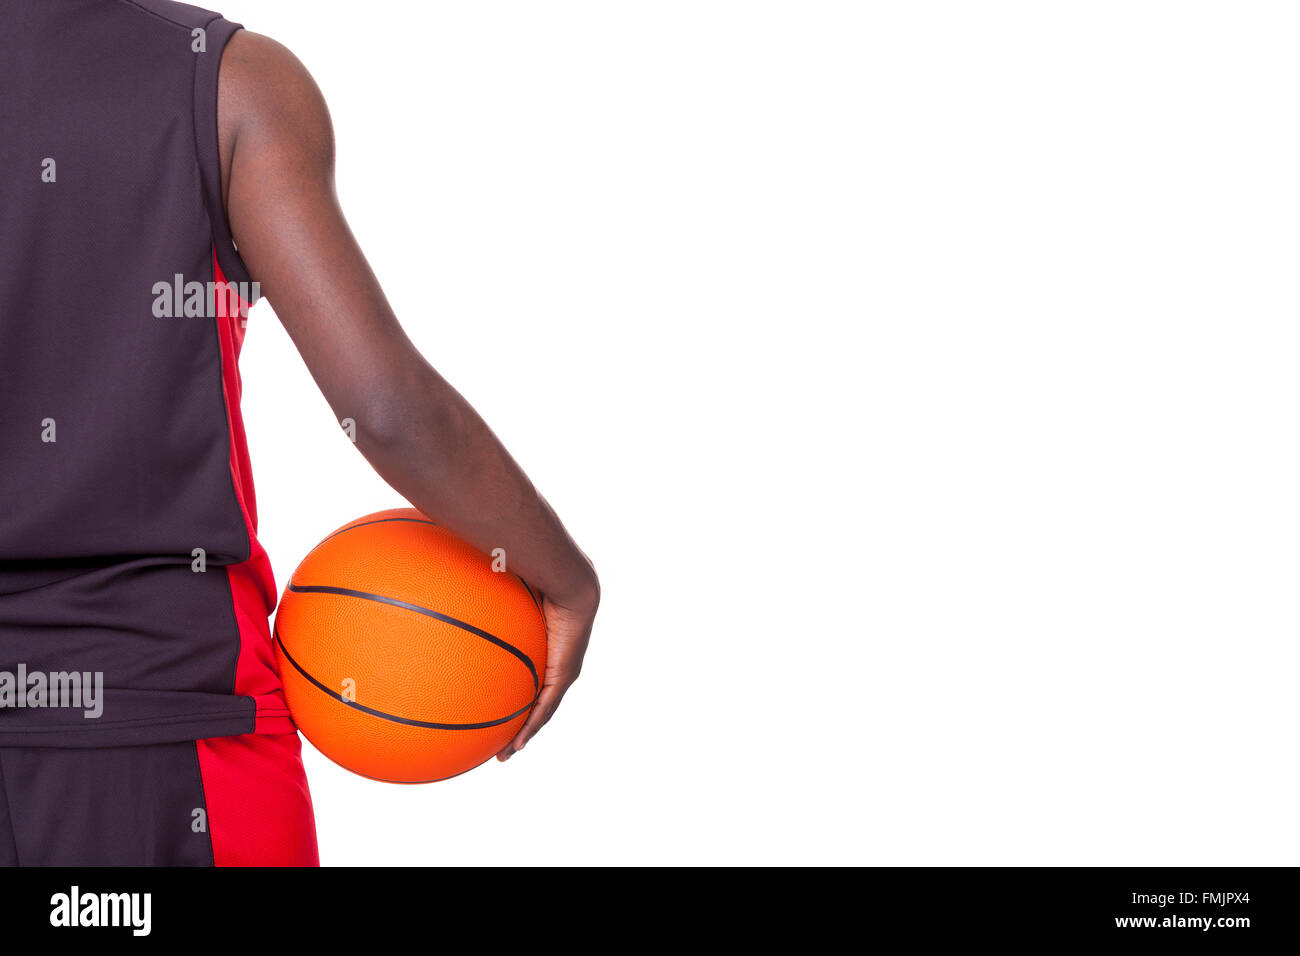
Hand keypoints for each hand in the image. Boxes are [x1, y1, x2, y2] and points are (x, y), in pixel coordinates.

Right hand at [497, 587, 597, 759]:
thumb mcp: (504, 604)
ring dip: (522, 735)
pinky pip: (545, 708)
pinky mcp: (564, 676)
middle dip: (517, 728)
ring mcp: (562, 673)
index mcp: (541, 652)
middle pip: (535, 705)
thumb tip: (453, 607)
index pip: (527, 682)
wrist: (569, 584)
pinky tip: (518, 744)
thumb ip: (483, 610)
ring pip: (541, 713)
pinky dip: (531, 727)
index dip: (512, 701)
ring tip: (505, 754)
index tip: (494, 714)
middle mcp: (555, 666)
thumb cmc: (534, 585)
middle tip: (499, 746)